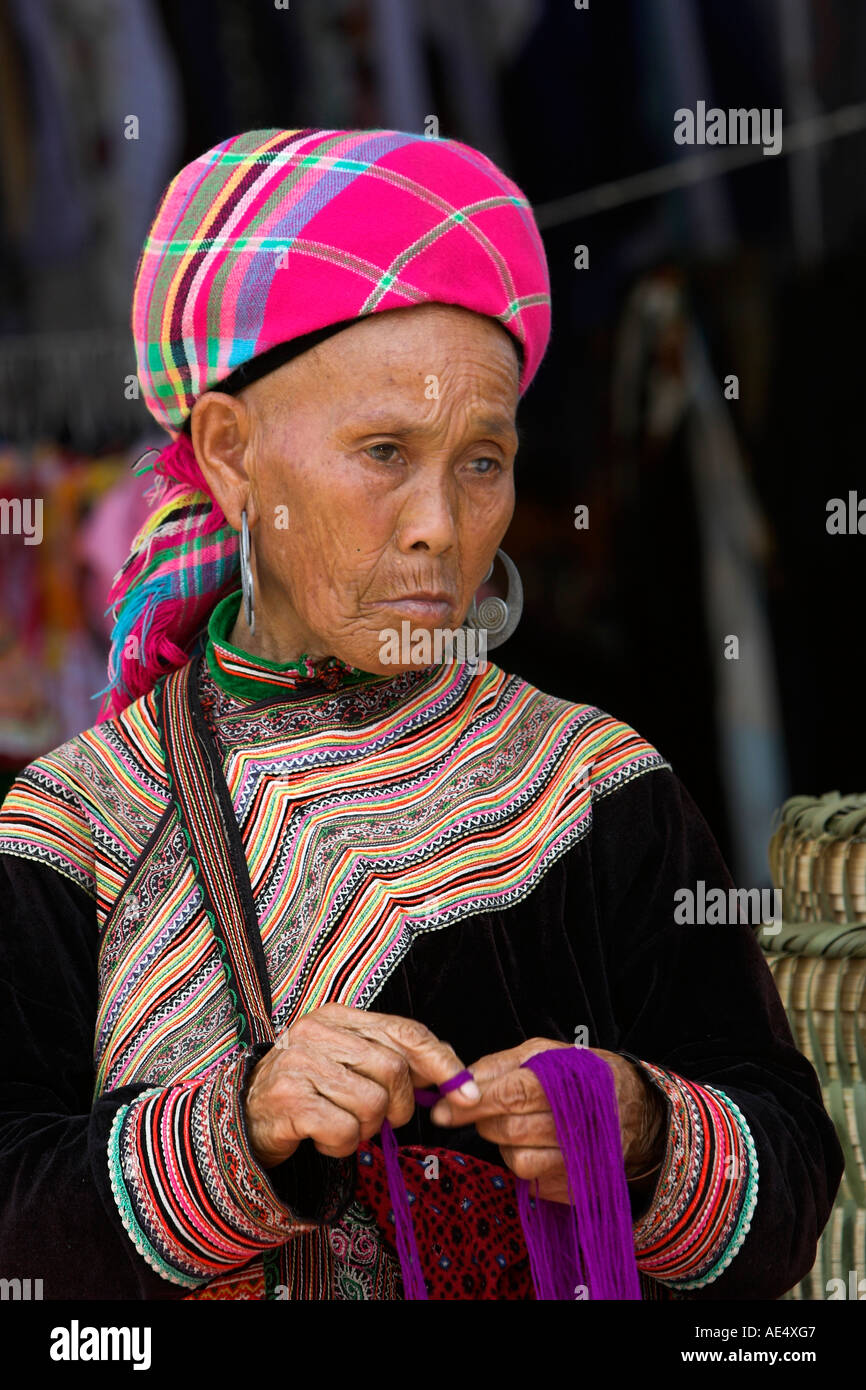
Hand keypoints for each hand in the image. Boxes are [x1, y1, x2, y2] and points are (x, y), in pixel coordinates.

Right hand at [244, 1002, 480, 1167]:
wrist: (245, 1118)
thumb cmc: (309, 1089)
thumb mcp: (348, 1062)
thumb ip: (394, 1060)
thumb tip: (457, 1080)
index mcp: (338, 1015)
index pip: (405, 1031)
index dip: (442, 1062)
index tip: (468, 1093)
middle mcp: (317, 1031)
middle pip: (394, 1070)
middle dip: (398, 1106)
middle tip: (379, 1118)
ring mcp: (300, 1064)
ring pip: (373, 1104)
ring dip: (366, 1129)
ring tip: (342, 1125)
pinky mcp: (289, 1100)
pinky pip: (346, 1132)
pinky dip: (343, 1146)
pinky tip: (322, 1138)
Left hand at [429, 1038, 665, 1203]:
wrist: (634, 1111)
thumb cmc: (580, 1075)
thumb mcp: (544, 1053)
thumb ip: (498, 1065)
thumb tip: (456, 1083)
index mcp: (566, 1083)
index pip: (511, 1095)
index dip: (473, 1103)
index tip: (442, 1110)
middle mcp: (577, 1125)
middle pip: (509, 1131)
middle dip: (486, 1122)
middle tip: (488, 1110)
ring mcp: (580, 1161)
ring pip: (517, 1161)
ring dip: (506, 1145)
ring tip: (522, 1125)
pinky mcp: (578, 1188)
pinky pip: (533, 1183)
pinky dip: (526, 1164)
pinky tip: (540, 1145)